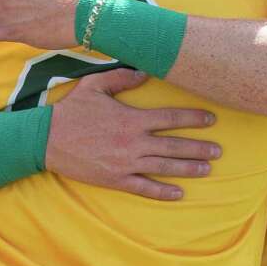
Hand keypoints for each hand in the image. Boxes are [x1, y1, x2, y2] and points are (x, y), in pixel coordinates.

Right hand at [46, 69, 220, 200]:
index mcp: (132, 119)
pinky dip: (163, 191)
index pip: (171, 117)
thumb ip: (122, 77)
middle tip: (218, 151)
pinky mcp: (115, 179)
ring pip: (164, 166)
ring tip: (207, 169)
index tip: (211, 119)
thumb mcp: (94, 86)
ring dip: (188, 168)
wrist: (47, 140)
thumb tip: (146, 72)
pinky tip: (178, 193)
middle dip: (199, 148)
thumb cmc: (71, 111)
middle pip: (174, 145)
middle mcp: (133, 142)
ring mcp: (126, 163)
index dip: (193, 118)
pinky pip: (144, 187)